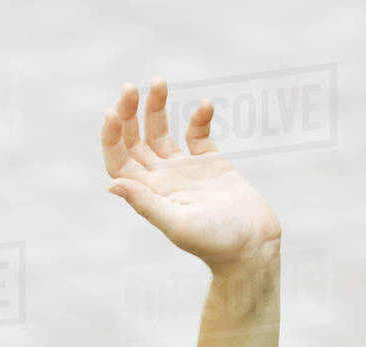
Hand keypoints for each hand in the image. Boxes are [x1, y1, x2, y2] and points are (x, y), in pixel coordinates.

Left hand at [101, 78, 281, 272]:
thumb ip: (146, 204)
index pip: (119, 161)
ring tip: (158, 81)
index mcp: (149, 195)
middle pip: (135, 141)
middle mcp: (162, 181)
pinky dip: (198, 118)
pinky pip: (198, 134)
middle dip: (130, 114)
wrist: (253, 247)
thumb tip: (112, 185)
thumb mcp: (177, 224)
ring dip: (156, 107)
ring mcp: (185, 170)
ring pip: (161, 132)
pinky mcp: (211, 164)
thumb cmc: (215, 242)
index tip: (114, 111)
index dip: (112, 137)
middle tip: (131, 87)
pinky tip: (204, 106)